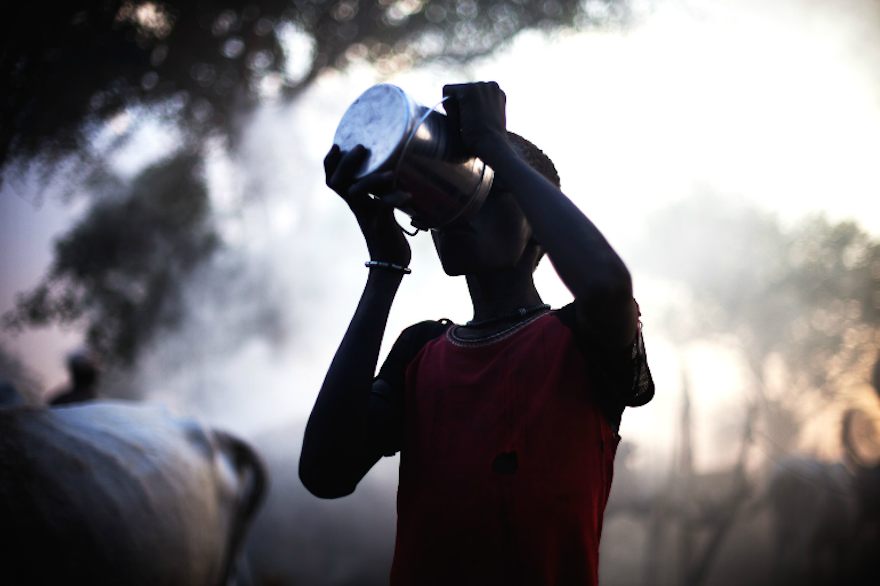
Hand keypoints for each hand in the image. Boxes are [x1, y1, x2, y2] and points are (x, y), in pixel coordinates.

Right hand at [324, 144, 411, 266]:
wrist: (392, 263)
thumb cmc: (389, 233)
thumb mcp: (383, 208)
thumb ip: (384, 191)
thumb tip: (398, 167)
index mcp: (355, 202)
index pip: (332, 180)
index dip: (330, 163)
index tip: (337, 145)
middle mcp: (358, 207)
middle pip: (339, 182)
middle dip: (347, 163)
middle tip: (360, 148)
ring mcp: (368, 216)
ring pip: (357, 193)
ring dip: (372, 179)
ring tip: (389, 172)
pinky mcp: (381, 226)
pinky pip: (384, 208)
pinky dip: (394, 199)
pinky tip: (407, 194)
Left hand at [442, 82, 510, 159]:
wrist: (492, 146)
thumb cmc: (489, 142)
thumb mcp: (487, 122)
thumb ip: (479, 112)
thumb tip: (463, 112)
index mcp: (497, 94)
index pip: (471, 96)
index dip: (467, 111)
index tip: (476, 124)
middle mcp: (491, 85)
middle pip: (461, 93)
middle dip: (461, 109)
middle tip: (472, 126)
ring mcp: (481, 86)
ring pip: (453, 94)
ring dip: (456, 110)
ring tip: (469, 123)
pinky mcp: (469, 90)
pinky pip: (447, 92)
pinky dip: (449, 109)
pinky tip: (462, 120)